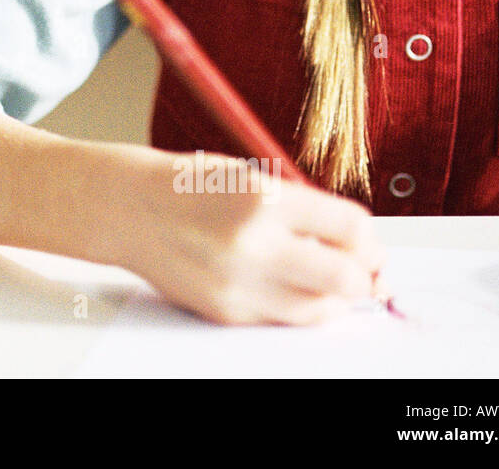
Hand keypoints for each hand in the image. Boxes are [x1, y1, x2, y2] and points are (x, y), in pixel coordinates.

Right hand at [112, 148, 386, 325]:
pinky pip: (282, 319)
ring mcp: (239, 284)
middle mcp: (254, 245)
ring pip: (320, 310)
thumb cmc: (188, 187)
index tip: (368, 243)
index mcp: (264, 198)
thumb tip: (356, 244)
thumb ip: (301, 209)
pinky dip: (294, 306)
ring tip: (325, 280)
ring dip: (333, 297)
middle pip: (347, 278)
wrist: (128, 208)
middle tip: (362, 270)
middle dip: (364, 276)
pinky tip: (286, 285)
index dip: (370, 239)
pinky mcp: (226, 311)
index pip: (350, 227)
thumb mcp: (250, 178)